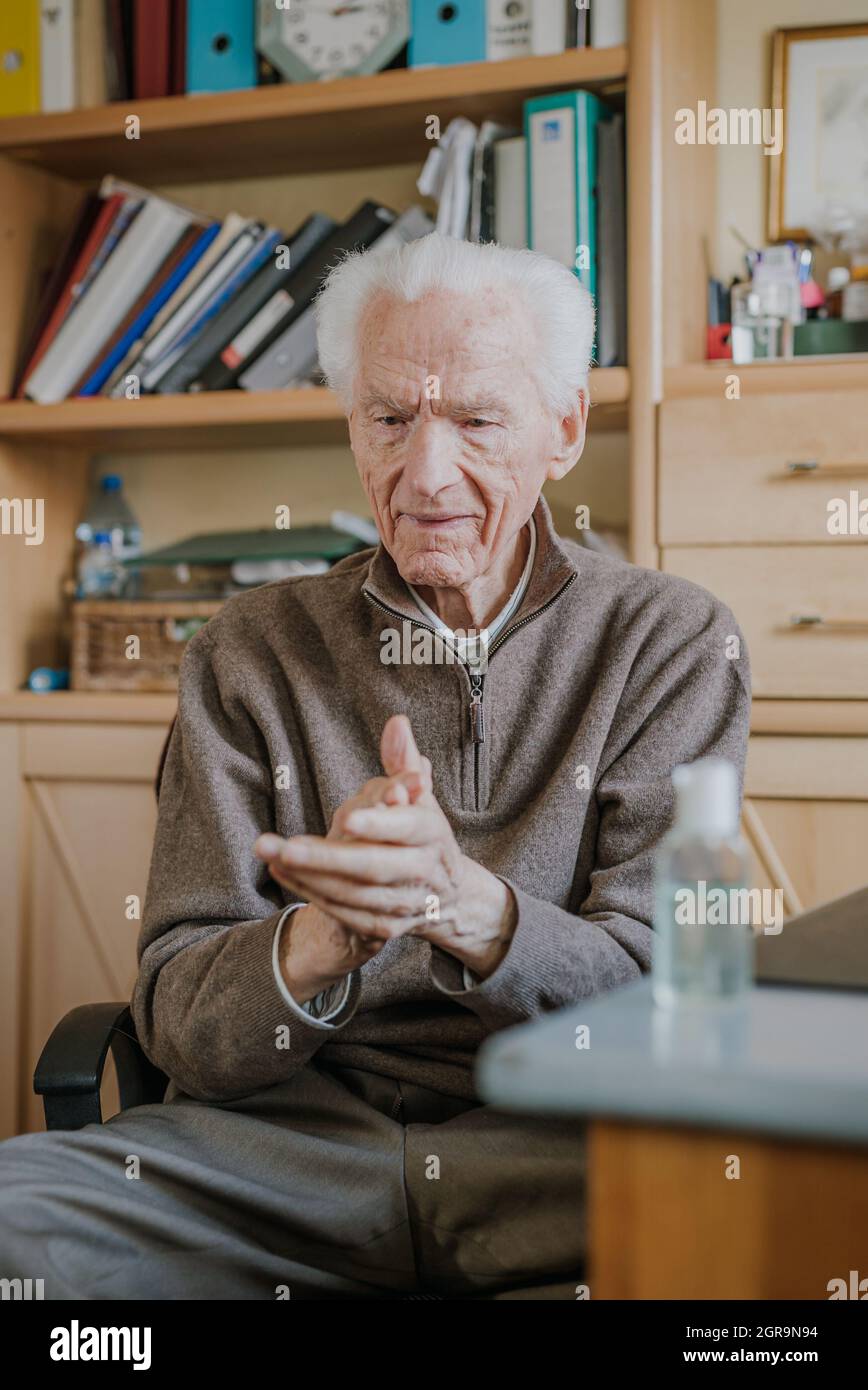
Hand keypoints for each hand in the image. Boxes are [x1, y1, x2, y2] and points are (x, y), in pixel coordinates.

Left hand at [254, 718, 432, 1003]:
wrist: (446, 895)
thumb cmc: (420, 832)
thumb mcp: (419, 795)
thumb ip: (402, 760)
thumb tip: (396, 722)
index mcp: (432, 832)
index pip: (408, 828)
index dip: (380, 826)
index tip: (349, 819)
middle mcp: (421, 871)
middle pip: (373, 866)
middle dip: (327, 858)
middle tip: (284, 846)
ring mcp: (403, 903)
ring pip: (352, 893)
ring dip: (308, 876)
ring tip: (270, 853)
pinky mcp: (384, 927)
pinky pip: (344, 912)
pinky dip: (310, 892)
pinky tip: (282, 871)